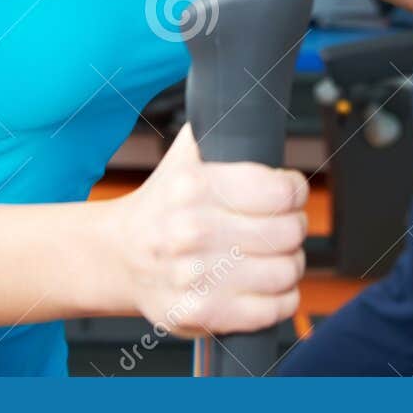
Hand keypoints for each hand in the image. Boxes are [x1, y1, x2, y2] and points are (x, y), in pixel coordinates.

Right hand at [113, 125, 307, 336]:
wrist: (118, 256)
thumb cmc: (161, 206)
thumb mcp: (183, 156)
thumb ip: (219, 127)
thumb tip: (250, 98)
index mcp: (195, 187)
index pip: (281, 192)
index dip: (294, 192)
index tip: (289, 196)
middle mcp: (193, 231)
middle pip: (288, 232)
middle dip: (294, 228)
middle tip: (283, 227)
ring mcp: (196, 277)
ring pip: (286, 271)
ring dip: (291, 264)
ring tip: (275, 256)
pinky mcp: (200, 313)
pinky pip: (272, 309)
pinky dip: (282, 299)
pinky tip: (268, 285)